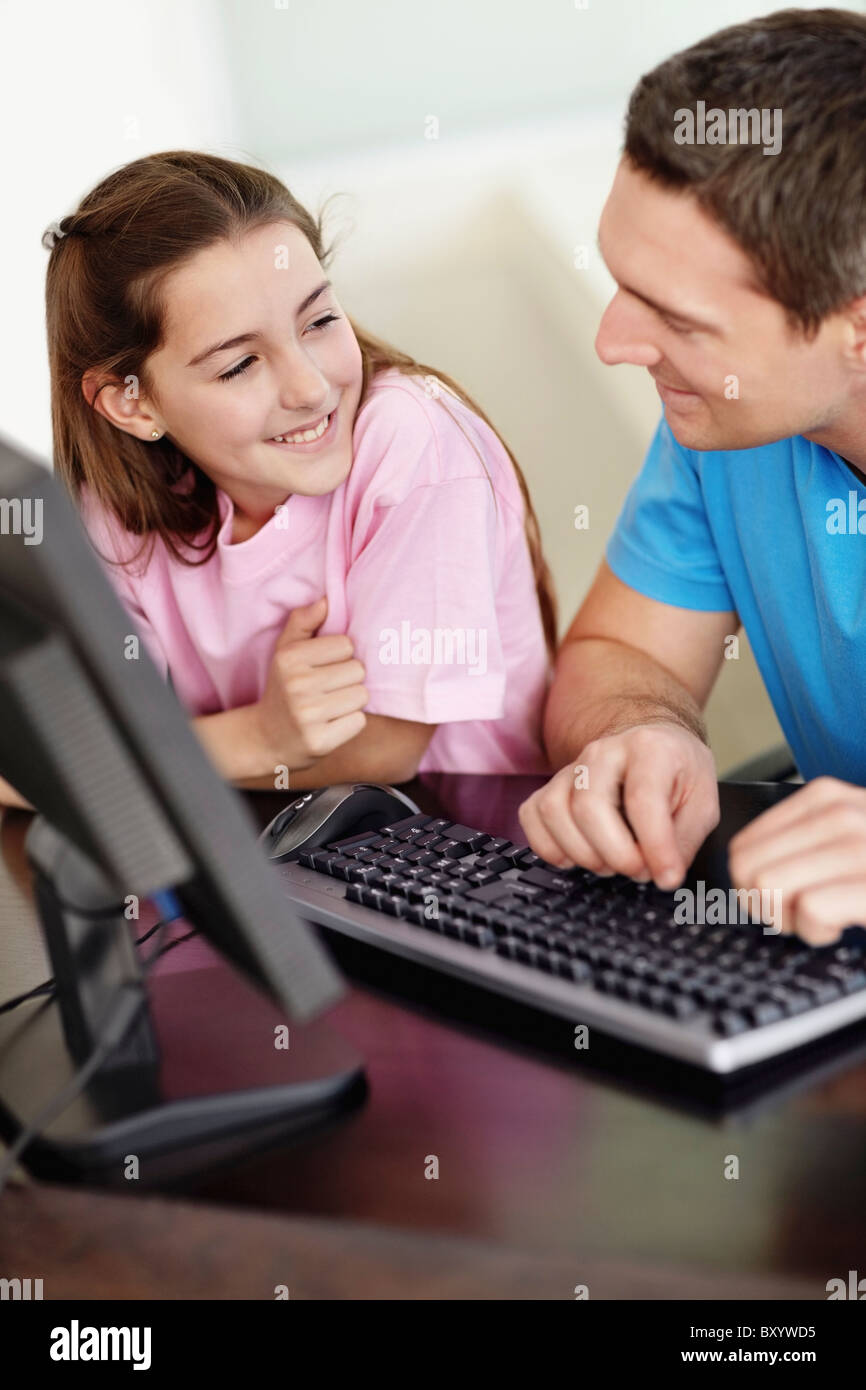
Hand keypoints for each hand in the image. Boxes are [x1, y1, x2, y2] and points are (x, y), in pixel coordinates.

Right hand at [253, 596, 367, 770]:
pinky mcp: (320, 741)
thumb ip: (303, 622)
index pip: (347, 645)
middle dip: (348, 680)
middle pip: (358, 671)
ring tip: (330, 706)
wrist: (266, 737)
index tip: (323, 668)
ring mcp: (308, 715)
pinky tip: (331, 724)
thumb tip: (325, 601)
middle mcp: (297, 685)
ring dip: (351, 701)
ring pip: (361, 696)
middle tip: (328, 689)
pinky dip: (350, 723)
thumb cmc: (283, 688)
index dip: (340, 657)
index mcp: (289, 658)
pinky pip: (359, 722)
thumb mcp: (285, 651)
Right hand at [517, 721, 718, 887]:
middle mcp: (603, 752)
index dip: (654, 845)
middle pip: (588, 806)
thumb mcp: (702, 800)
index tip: (667, 877)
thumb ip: (685, 838)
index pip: (642, 800)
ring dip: (582, 853)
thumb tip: (664, 875)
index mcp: (649, 748)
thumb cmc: (677, 773)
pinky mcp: (550, 785)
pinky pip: (532, 815)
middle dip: (614, 853)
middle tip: (637, 871)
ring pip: (554, 811)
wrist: (652, 743)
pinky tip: (577, 857)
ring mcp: (571, 767)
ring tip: (610, 864)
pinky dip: (549, 846)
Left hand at [728, 776, 865, 944]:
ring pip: (768, 887)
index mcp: (827, 799)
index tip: (783, 897)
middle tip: (803, 912)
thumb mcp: (845, 838)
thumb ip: (801, 843)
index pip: (742, 844)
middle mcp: (842, 815)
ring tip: (825, 917)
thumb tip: (743, 869)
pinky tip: (840, 926)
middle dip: (765, 902)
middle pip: (747, 868)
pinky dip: (817, 931)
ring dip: (790, 918)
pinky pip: (809, 911)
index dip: (752, 883)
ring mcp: (861, 847)